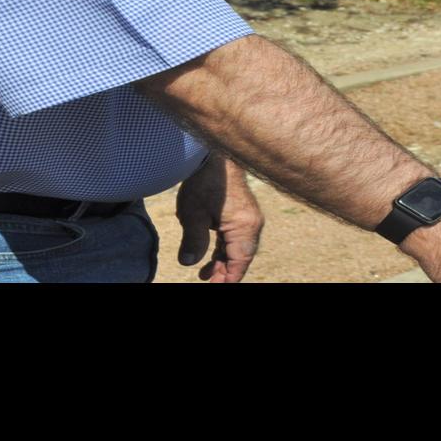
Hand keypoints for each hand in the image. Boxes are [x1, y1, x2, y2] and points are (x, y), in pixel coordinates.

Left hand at [176, 154, 264, 282]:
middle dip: (225, 272)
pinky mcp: (243, 212)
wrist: (214, 154)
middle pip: (241, 257)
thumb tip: (188, 263)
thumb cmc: (204, 181)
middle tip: (206, 282)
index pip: (240, 262)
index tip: (214, 286)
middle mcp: (252, 225)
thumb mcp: (192, 214)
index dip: (228, 278)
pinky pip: (237, 237)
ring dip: (223, 261)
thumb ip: (192, 241)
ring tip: (205, 274)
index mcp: (244, 228)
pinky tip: (211, 254)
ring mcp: (249, 218)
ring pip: (238, 248)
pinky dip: (224, 248)